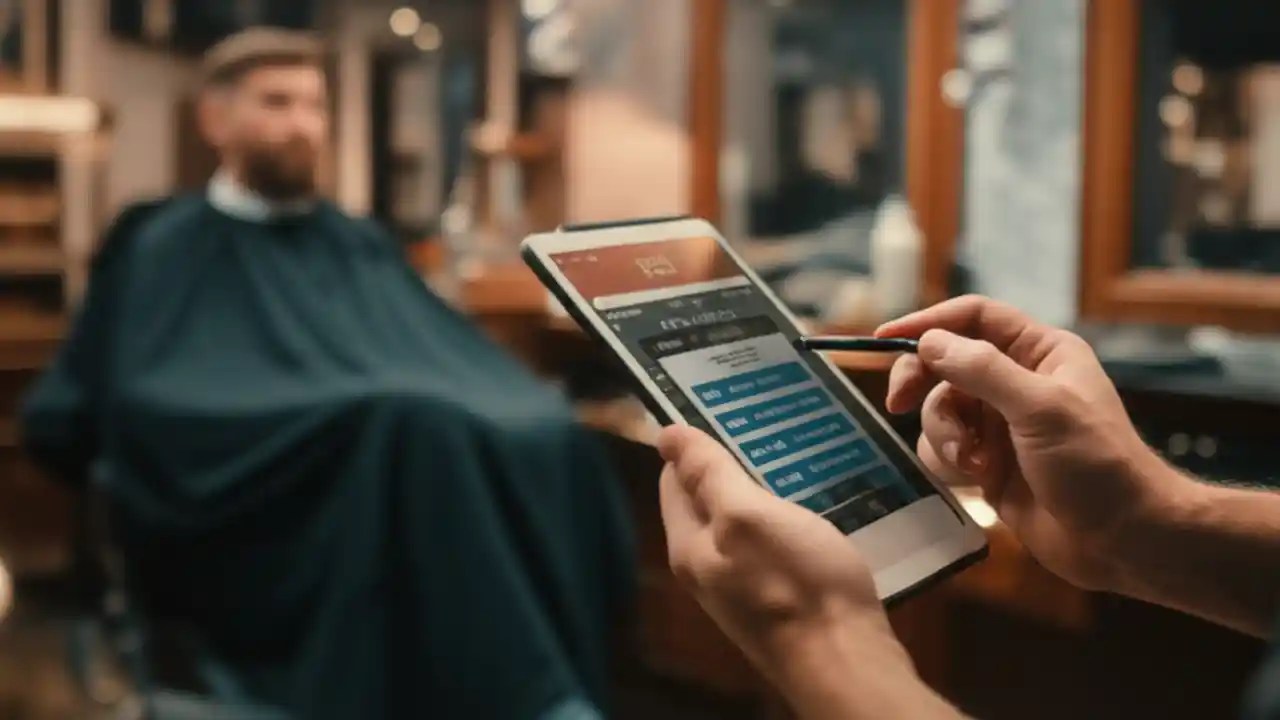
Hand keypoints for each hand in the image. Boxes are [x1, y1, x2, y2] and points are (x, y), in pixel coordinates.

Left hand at [657, 426, 959, 718]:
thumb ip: (708, 475)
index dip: (696, 444)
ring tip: (797, 460)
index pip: (674, 480)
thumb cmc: (797, 584)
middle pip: (708, 502)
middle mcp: (707, 569)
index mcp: (689, 546)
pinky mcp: (778, 602)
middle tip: (768, 429)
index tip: (728, 412)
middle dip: (734, 465)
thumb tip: (664, 433)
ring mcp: (742, 589)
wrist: (847, 662)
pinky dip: (788, 521)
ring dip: (765, 493)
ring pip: (744, 525)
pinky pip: (772, 549)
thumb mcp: (748, 516)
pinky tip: (815, 508)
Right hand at [877, 295, 1177, 591]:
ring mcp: (1000, 425)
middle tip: (898, 404)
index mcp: (1041, 353)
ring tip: (971, 462)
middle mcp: (1017, 382)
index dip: (928, 322)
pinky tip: (977, 479)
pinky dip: (949, 461)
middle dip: (921, 383)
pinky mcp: (988, 464)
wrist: (1123, 539)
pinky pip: (944, 449)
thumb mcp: (1041, 408)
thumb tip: (928, 343)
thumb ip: (982, 370)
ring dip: (943, 434)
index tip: (885, 337)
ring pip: (939, 410)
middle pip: (945, 363)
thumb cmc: (1097, 465)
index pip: (975, 318)